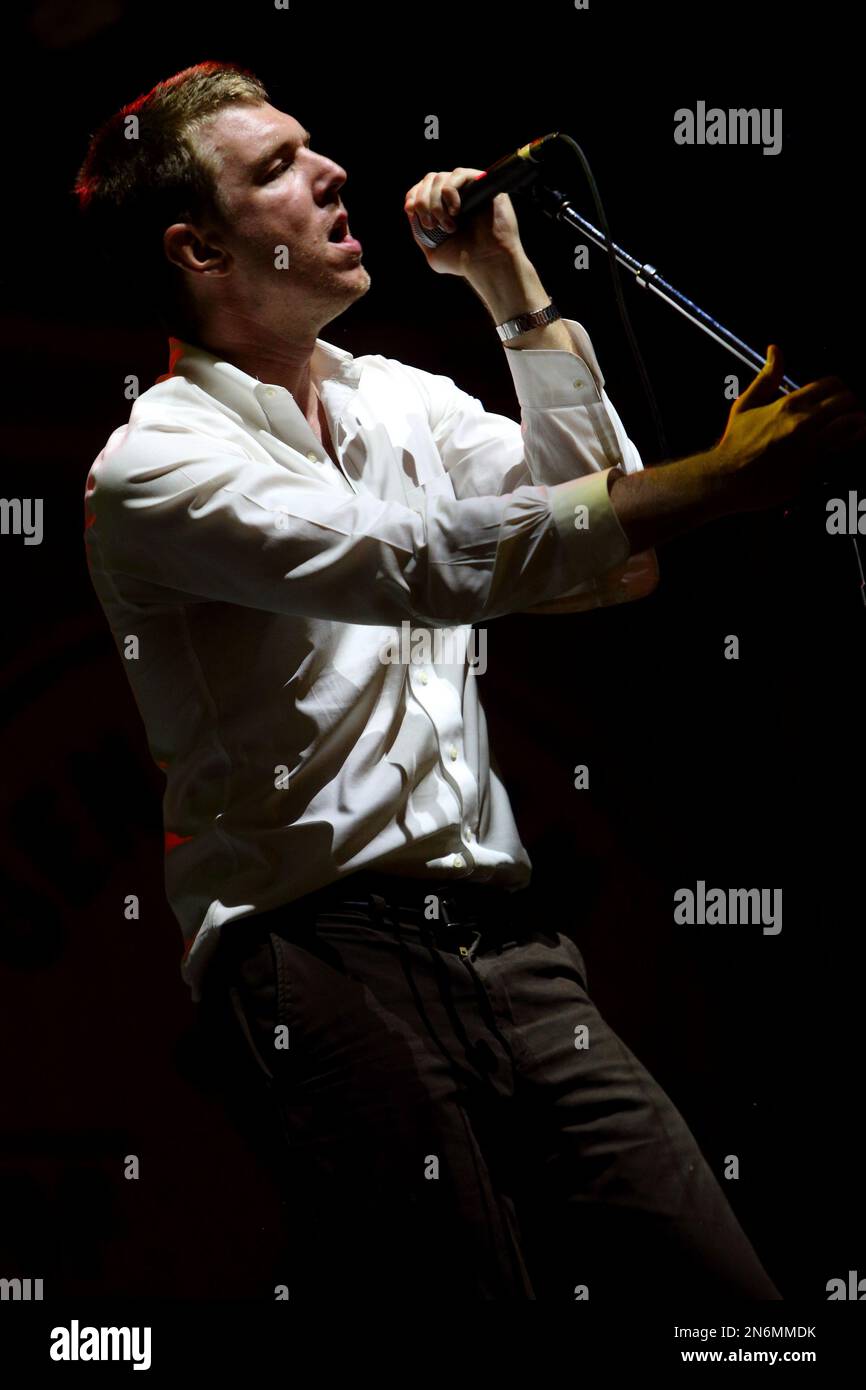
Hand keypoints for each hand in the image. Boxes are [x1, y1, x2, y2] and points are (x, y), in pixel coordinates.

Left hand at [403, 167, 523, 275]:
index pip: (421, 189)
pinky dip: (450, 191)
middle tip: (430, 225)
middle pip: (428, 180)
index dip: (413, 196)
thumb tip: (411, 207)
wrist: (487, 263)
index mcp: (442, 208)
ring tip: (447, 225)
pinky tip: (455, 211)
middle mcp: (455, 195)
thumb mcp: (432, 250)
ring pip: (440, 177)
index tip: (411, 210)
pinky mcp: (482, 183)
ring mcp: (468, 188)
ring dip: (436, 201)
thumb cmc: (463, 261)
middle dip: (423, 202)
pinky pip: (459, 174)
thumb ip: (419, 230)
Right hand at [713, 345, 865, 511]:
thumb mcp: (745, 404)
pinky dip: (851, 444)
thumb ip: (766, 377)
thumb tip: (775, 350)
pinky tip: (848, 444)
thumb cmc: (735, 443)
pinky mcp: (815, 468)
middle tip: (848, 412)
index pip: (832, 384)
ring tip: (854, 426)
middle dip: (852, 404)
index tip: (837, 398)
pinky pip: (845, 451)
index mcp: (789, 404)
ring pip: (853, 424)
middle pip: (847, 401)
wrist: (727, 479)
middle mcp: (803, 422)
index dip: (839, 389)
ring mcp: (811, 446)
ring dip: (857, 423)